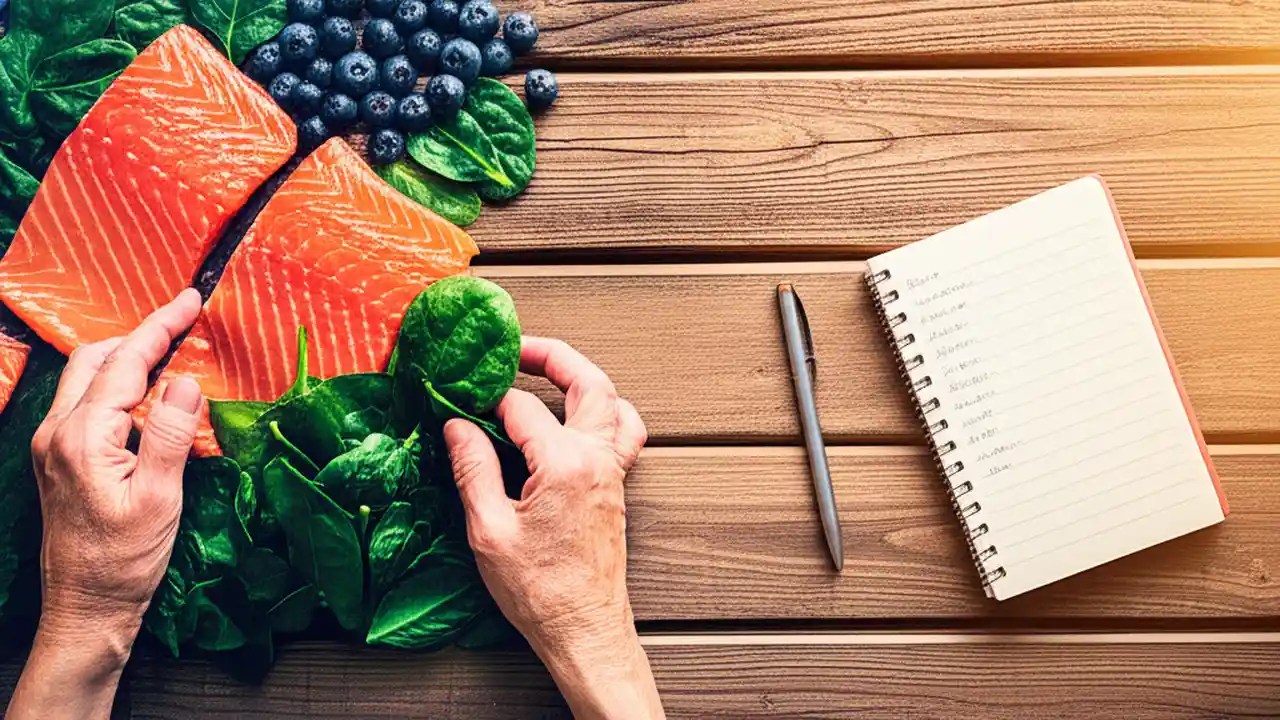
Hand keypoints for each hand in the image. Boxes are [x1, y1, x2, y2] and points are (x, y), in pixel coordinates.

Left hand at [7, 290, 203, 719]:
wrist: (86, 606)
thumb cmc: (126, 559)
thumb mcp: (161, 497)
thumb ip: (171, 434)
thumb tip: (185, 380)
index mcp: (83, 437)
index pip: (126, 364)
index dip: (160, 327)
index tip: (190, 300)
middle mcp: (57, 432)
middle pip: (95, 359)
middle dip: (140, 334)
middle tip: (184, 323)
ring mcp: (51, 445)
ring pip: (85, 377)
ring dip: (126, 356)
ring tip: (169, 350)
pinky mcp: (56, 459)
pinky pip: (84, 401)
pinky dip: (115, 383)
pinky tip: (144, 393)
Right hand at [444, 336, 663, 719]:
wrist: (584, 632)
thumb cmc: (539, 593)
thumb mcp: (489, 532)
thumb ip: (473, 470)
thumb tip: (457, 427)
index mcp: (565, 465)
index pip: (520, 408)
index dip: (485, 399)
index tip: (458, 399)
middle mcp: (598, 459)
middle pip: (587, 381)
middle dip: (551, 355)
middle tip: (515, 347)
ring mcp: (613, 472)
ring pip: (613, 401)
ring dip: (582, 377)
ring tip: (548, 370)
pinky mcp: (616, 488)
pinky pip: (624, 432)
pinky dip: (605, 411)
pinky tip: (577, 417)